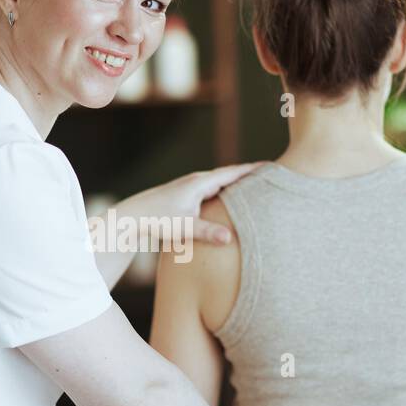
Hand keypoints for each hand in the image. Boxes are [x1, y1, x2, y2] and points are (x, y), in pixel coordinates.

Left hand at [125, 162, 264, 246]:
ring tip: (258, 187)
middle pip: (230, 175)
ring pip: (220, 183)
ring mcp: (191, 188)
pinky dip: (226, 193)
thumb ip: (208, 232)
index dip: (254, 170)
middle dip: (250, 175)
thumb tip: (230, 239)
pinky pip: (213, 191)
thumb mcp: (185, 228)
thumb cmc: (157, 220)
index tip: (273, 166)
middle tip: (272, 176)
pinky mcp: (186, 197)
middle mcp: (197, 181)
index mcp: (200, 183)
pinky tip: (231, 201)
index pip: (233, 172)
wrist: (132, 217)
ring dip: (237, 184)